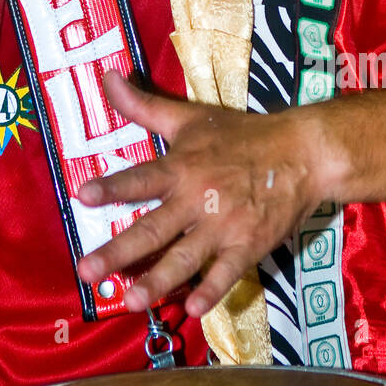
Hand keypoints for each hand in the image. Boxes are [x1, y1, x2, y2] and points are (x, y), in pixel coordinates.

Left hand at [76, 71, 323, 317]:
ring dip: (157, 282)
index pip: (141, 178)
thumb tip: (107, 76)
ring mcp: (223, 225)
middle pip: (153, 228)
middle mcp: (197, 198)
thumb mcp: (189, 117)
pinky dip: (211, 290)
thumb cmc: (241, 135)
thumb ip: (143, 105)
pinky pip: (227, 272)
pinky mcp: (249, 245)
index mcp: (181, 167)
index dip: (113, 186)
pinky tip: (193, 309)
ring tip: (132, 302)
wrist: (302, 153)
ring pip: (185, 258)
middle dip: (119, 252)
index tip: (84, 196)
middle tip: (87, 272)